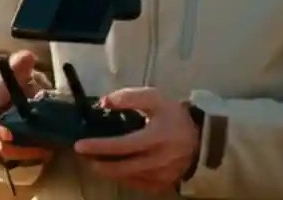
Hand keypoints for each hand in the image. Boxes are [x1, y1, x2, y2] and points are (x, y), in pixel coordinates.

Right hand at [0, 50, 54, 165]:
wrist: (4, 96)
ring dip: (26, 155)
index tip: (8, 135)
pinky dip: (30, 156)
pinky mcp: (7, 148)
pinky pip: (16, 157)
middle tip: (38, 148)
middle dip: (16, 149)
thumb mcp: (13, 71)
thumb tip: (28, 57)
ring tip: (46, 151)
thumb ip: (20, 64)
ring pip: (8, 154)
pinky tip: (47, 152)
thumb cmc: (7, 85)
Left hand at [72, 87, 199, 193]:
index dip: (99, 147)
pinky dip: (124, 178)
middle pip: (122, 168)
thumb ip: (128, 97)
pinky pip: (138, 185)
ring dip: (109, 171)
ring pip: (128, 178)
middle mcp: (159, 161)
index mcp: (156, 138)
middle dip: (100, 164)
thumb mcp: (154, 98)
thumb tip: (103, 102)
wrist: (202, 137)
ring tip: (95, 162)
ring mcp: (162, 176)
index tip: (80, 146)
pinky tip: (115, 170)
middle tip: (83, 156)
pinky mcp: (164, 185)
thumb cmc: (174, 116)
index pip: (122, 146)